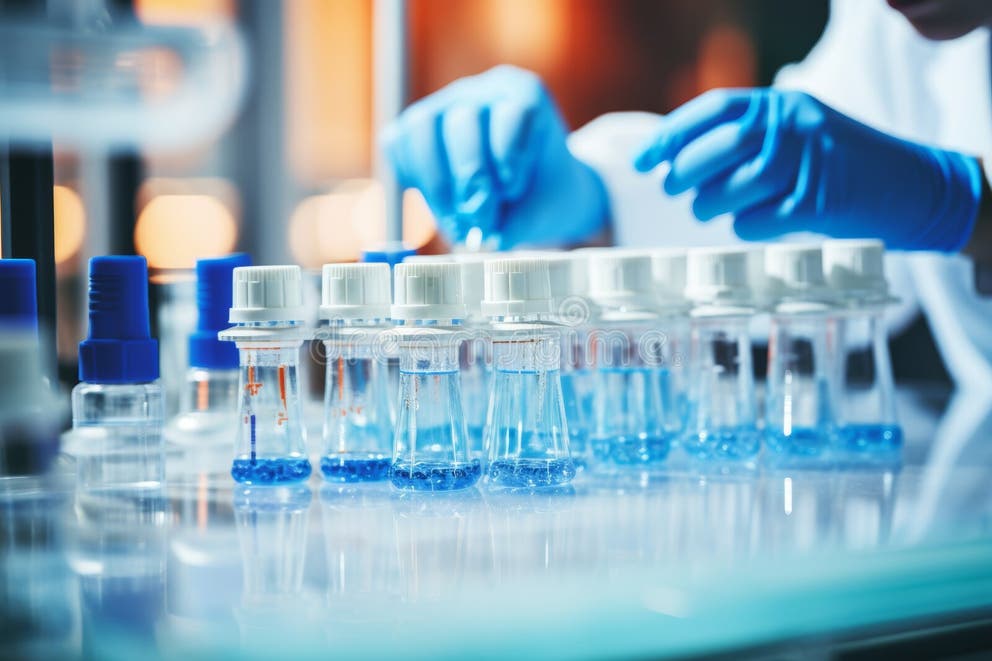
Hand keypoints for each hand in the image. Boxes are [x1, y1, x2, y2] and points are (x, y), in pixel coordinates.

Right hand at [382, 65, 606, 247]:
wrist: (530, 195)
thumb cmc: (541, 196)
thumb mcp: (543, 210)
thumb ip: (518, 221)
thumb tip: (480, 237)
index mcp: (524, 96)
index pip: (513, 112)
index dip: (509, 155)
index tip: (512, 191)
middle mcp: (481, 93)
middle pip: (464, 121)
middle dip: (470, 178)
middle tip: (482, 221)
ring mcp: (443, 105)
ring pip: (423, 126)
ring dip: (437, 182)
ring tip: (456, 223)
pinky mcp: (414, 128)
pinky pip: (398, 144)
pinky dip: (412, 178)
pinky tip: (439, 204)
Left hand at [634, 88, 981, 250]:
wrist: (911, 188)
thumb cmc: (839, 167)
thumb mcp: (794, 136)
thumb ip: (744, 143)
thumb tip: (673, 164)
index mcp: (782, 105)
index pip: (713, 111)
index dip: (670, 137)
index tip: (641, 162)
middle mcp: (794, 125)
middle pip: (718, 148)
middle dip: (685, 173)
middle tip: (674, 190)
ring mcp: (808, 163)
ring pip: (733, 188)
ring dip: (711, 205)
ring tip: (711, 210)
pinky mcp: (818, 203)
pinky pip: (757, 220)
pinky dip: (746, 227)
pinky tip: (754, 223)